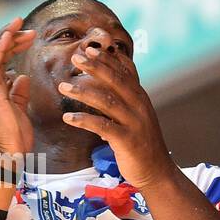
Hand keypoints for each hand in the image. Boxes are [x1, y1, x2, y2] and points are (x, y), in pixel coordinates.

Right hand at [0, 17, 35, 159]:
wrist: (7, 154)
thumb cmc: (14, 136)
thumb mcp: (20, 109)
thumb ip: (19, 92)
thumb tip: (22, 77)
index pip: (3, 58)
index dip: (15, 44)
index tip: (30, 35)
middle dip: (12, 36)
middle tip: (29, 29)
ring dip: (5, 36)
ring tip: (17, 23)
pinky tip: (8, 36)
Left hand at [58, 45, 175, 189]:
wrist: (157, 171)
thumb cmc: (141, 142)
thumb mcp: (136, 115)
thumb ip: (123, 98)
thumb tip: (108, 81)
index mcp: (140, 97)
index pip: (124, 71)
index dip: (107, 59)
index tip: (90, 48)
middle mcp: (139, 106)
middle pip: (115, 80)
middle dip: (95, 67)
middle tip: (75, 57)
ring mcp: (134, 122)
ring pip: (106, 101)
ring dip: (83, 92)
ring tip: (63, 86)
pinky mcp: (127, 140)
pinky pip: (102, 126)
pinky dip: (84, 120)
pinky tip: (67, 118)